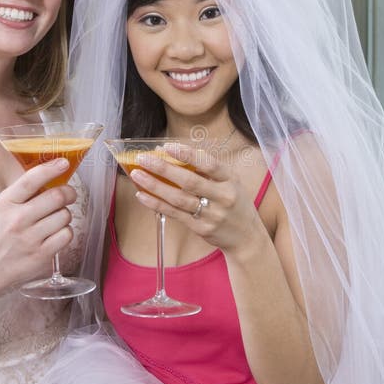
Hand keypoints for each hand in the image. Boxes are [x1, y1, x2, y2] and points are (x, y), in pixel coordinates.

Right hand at [0, 158, 76, 294]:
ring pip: (65, 215)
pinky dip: (66, 232)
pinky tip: (55, 233)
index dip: (51, 168)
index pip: (31, 179)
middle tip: (68, 194)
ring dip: (65, 215)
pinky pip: (67, 234)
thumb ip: (25, 194)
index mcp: (6, 202)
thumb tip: (54, 174)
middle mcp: (17, 219)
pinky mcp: (41, 255)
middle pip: (57, 197)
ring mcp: (30, 238)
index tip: (64, 162)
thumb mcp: (3, 209)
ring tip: (55, 219)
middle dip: (69, 193)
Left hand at [129, 142, 264, 254]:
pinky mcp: (201, 228)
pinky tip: (142, 195)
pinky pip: (175, 214)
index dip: (187, 155)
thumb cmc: (233, 203)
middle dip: (164, 168)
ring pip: (178, 199)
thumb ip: (206, 169)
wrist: (246, 237)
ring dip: (155, 186)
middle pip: (190, 181)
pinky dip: (157, 204)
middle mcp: (223, 196)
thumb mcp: (229, 182)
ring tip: (137, 174)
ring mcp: (212, 215)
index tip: (167, 146)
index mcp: (230, 179)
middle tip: (143, 158)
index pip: (209, 164)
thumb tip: (170, 152)